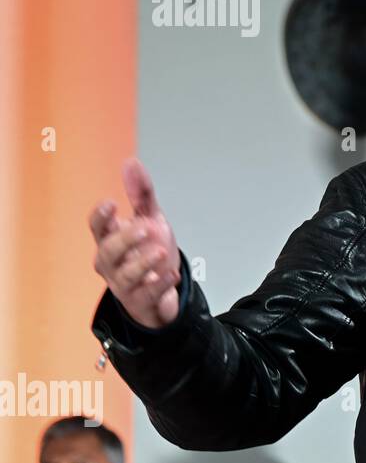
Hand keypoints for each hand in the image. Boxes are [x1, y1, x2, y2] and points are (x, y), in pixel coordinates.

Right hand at [90, 159, 181, 328]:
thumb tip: (131, 162)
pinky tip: (170, 275)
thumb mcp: (150, 220)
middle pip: (108, 251)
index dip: (101, 217)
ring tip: (161, 252)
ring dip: (142, 263)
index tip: (112, 204)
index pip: (98, 228)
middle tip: (145, 228)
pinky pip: (146, 295)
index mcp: (111, 240)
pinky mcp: (141, 301)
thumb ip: (141, 194)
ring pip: (125, 276)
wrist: (163, 291)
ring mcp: (124, 283)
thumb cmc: (149, 253)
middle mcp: (112, 263)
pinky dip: (159, 285)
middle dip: (124, 240)